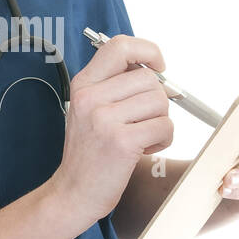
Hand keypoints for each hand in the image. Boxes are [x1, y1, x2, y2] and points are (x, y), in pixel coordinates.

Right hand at [49, 34, 172, 230]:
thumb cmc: (90, 152)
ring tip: (142, 136)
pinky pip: (164, 127)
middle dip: (157, 101)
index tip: (158, 66)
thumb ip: (116, 86)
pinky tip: (144, 149)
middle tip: (143, 121)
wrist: (73, 192)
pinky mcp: (122, 142)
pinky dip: (163, 139)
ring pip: (160, 102)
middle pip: (149, 79)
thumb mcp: (91, 110)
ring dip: (161, 121)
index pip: (119, 46)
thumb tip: (156, 70)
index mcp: (84, 84)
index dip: (147, 51)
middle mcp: (90, 98)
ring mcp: (104, 120)